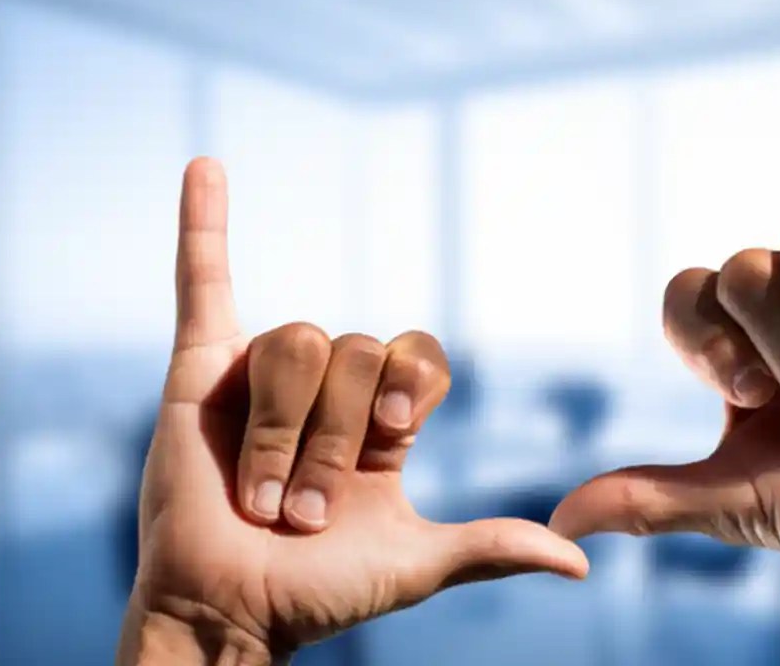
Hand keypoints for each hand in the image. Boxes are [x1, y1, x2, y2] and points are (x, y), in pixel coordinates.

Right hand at [119, 159, 586, 664]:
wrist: (232, 612)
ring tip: (262, 496)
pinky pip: (203, 282)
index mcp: (383, 420)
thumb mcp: (415, 565)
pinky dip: (202, 224)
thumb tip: (580, 561)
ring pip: (299, 343)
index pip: (420, 354)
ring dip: (283, 431)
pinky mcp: (198, 369)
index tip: (397, 431)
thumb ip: (492, 548)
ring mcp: (265, 372)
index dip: (414, 381)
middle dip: (334, 441)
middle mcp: (330, 387)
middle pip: (359, 352)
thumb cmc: (319, 589)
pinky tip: (205, 167)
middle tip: (306, 513)